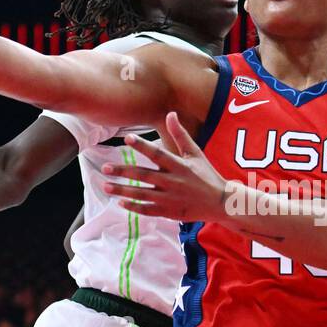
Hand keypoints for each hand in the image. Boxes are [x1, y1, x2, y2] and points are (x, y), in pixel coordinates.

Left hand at [100, 112, 227, 221]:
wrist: (220, 203)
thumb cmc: (207, 175)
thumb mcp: (196, 153)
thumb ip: (180, 135)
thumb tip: (170, 113)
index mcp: (179, 165)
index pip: (158, 154)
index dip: (142, 145)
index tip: (127, 138)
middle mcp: (173, 182)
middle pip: (144, 175)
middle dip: (123, 171)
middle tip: (105, 167)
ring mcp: (170, 199)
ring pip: (142, 194)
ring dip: (123, 190)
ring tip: (106, 185)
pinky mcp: (169, 212)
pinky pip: (148, 210)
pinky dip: (134, 207)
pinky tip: (121, 202)